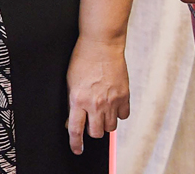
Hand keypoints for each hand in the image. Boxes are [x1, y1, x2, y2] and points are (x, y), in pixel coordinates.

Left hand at [66, 37, 130, 153]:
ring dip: (105, 123)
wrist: (101, 45)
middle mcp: (95, 104)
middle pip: (96, 132)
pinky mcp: (124, 96)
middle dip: (92, 130)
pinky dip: (118, 114)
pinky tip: (113, 106)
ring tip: (101, 112)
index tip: (76, 149)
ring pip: (110, 128)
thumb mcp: (70, 82)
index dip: (75, 143)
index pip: (76, 129)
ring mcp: (112, 101)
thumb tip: (72, 120)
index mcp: (78, 99)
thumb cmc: (82, 60)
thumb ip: (73, 102)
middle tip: (90, 121)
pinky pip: (123, 116)